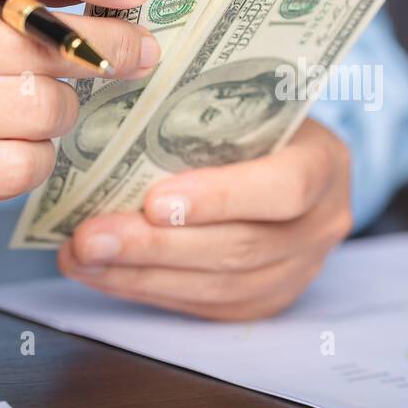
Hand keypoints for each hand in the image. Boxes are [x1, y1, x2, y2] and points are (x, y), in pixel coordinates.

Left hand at [57, 119, 352, 319]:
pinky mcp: (268, 300)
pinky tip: (105, 273)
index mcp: (324, 163)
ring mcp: (299, 269)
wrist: (292, 159)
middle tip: (90, 237)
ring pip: (219, 286)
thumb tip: (115, 122)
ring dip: (140, 275)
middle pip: (240, 248)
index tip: (153, 201)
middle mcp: (322, 223)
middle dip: (155, 246)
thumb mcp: (250, 102)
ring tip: (82, 256)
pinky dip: (149, 290)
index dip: (220, 198)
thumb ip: (206, 116)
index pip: (284, 188)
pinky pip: (207, 306)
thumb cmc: (259, 120)